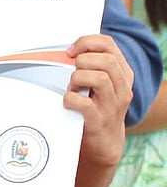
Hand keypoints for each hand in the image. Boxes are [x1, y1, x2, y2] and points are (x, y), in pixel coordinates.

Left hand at [65, 34, 132, 167]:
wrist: (103, 144)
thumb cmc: (94, 107)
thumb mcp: (98, 85)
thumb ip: (90, 66)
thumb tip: (64, 49)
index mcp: (121, 74)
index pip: (109, 45)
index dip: (86, 42)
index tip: (70, 51)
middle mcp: (122, 88)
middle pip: (106, 61)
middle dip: (83, 61)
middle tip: (72, 72)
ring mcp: (113, 106)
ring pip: (99, 78)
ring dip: (77, 79)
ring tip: (71, 88)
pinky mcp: (99, 121)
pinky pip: (85, 104)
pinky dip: (71, 99)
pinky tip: (67, 101)